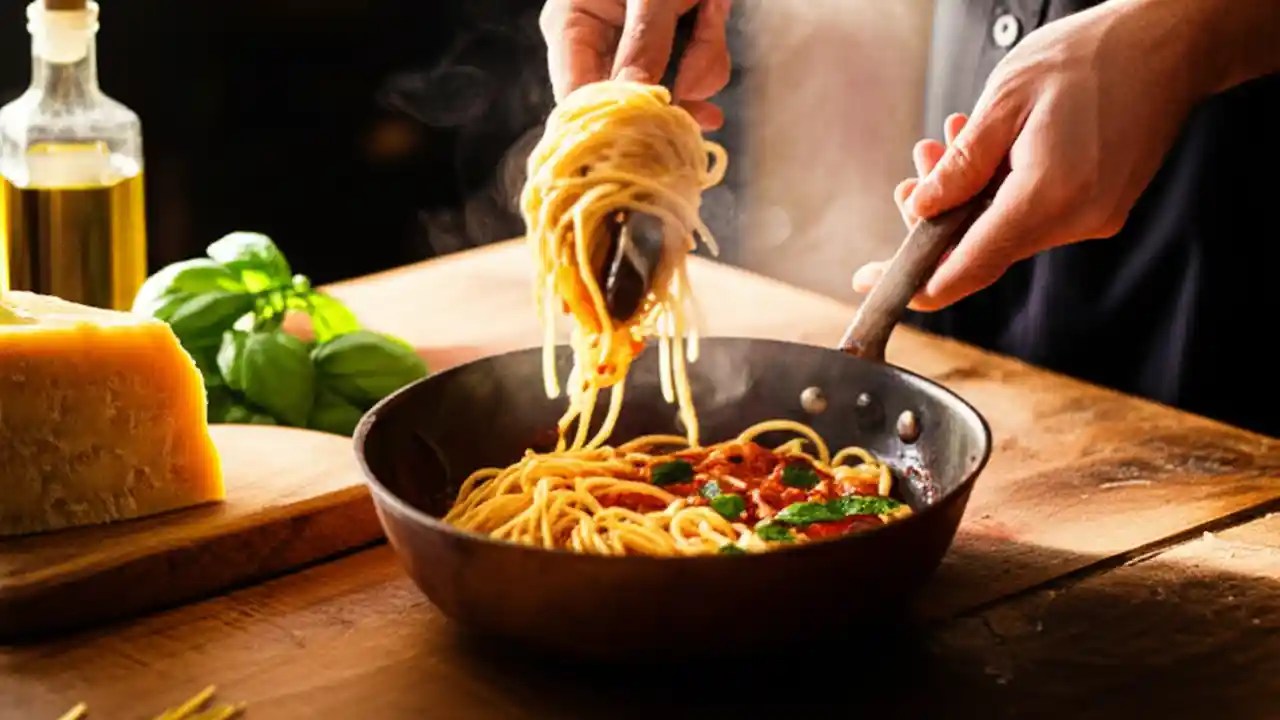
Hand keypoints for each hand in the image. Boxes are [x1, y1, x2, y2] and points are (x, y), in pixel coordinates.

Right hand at [539, 0, 732, 129]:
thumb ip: (645, 44)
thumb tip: (635, 100)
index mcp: (571, 27)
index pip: (578, 99)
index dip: (610, 126)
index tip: (646, 143)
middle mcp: (597, 45)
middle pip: (630, 102)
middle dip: (675, 92)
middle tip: (704, 100)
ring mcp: (634, 48)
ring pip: (670, 91)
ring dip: (702, 62)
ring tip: (709, 10)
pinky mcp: (668, 46)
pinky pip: (692, 72)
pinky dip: (710, 49)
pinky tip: (713, 11)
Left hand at [851, 0, 1206, 311]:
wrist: (1168, 43)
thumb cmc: (1093, 57)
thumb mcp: (1005, 101)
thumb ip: (960, 167)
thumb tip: (923, 210)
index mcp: (1050, 196)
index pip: (969, 266)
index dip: (917, 282)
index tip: (876, 282)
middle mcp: (1077, 220)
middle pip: (982, 249)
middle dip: (938, 217)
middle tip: (918, 172)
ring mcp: (1094, 218)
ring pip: (1005, 230)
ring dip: (969, 198)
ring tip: (952, 144)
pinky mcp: (1101, 207)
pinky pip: (1035, 215)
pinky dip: (1001, 192)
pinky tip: (991, 153)